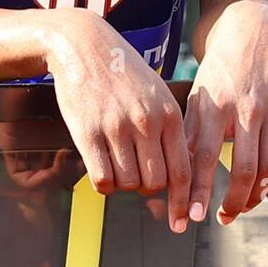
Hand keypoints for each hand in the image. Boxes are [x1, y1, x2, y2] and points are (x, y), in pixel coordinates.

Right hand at [43, 8, 192, 232]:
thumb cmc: (123, 72)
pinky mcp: (87, 132)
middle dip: (147, 189)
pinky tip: (101, 168)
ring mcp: (116, 128)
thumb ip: (168, 129)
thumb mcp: (157, 93)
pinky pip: (101, 179)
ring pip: (128, 184)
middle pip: (155, 182)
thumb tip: (176, 173)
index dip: (184, 202)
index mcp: (169, 114)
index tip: (182, 222)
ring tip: (117, 165)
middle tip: (137, 179)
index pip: (183, 171)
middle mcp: (146, 122)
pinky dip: (103, 184)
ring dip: (123, 185)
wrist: (84, 44)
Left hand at [184, 0, 267, 225]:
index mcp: (216, 106)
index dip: (200, 191)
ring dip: (258, 196)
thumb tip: (180, 172)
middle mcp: (246, 109)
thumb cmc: (222, 67)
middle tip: (224, 218)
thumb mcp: (199, 94)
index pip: (206, 158)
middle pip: (244, 170)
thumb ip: (193, 132)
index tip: (193, 217)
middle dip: (233, 202)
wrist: (256, 28)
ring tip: (245, 207)